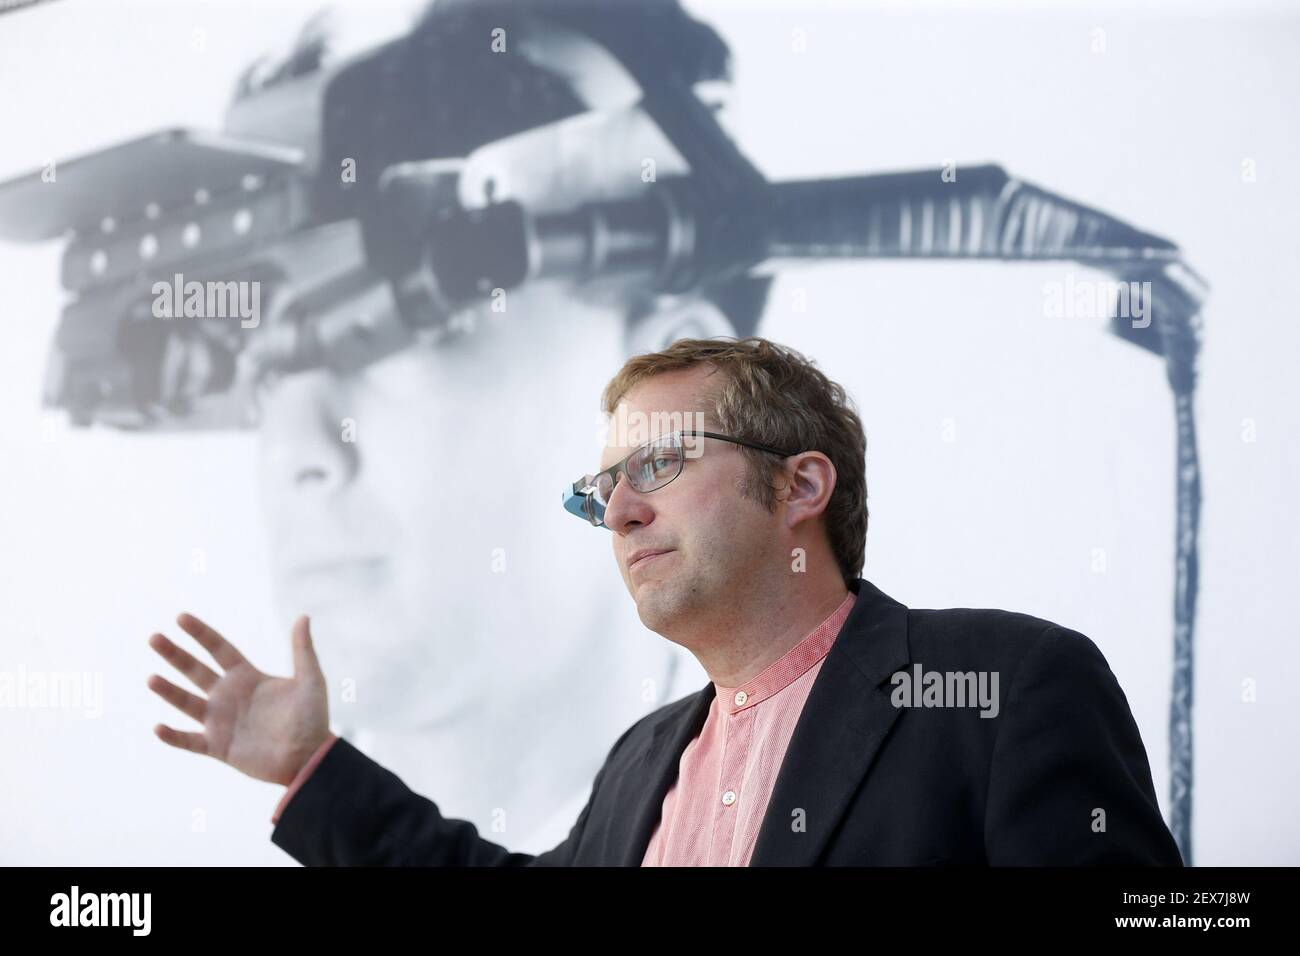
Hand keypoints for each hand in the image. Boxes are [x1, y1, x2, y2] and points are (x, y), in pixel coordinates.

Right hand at [147, 613, 329, 785]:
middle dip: (174, 655)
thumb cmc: (313, 718)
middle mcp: (229, 696)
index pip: (219, 649)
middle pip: (195, 670)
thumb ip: (303, 649)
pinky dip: (173, 737)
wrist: (309, 758)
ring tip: (151, 678)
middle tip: (154, 637)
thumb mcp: (310, 680)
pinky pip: (189, 741)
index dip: (200, 633)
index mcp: (247, 677)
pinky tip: (158, 727)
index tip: (180, 617)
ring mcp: (221, 721)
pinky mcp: (218, 746)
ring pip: (187, 703)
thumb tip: (303, 616)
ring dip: (169, 691)